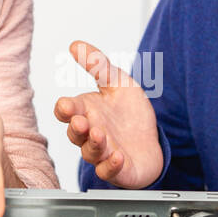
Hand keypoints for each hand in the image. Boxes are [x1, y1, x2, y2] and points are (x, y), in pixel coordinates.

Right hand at [53, 40, 162, 188]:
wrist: (153, 138)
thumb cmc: (129, 113)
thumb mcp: (117, 82)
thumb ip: (98, 65)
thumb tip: (77, 45)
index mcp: (87, 112)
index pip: (67, 111)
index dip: (64, 109)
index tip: (66, 105)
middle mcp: (91, 134)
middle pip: (76, 134)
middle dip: (77, 128)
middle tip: (81, 121)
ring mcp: (103, 153)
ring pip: (91, 153)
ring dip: (94, 144)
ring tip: (100, 135)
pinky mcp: (118, 170)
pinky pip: (109, 171)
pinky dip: (112, 165)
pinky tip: (118, 156)